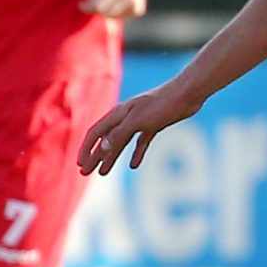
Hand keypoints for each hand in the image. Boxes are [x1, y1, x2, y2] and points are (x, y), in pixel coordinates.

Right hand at [80, 81, 201, 174]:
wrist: (187, 93)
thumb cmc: (162, 105)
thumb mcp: (138, 121)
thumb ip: (119, 134)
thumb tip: (102, 149)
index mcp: (118, 114)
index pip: (95, 133)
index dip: (86, 150)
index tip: (80, 165)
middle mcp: (125, 118)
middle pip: (106, 140)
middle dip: (94, 157)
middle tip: (85, 173)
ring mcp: (139, 121)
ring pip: (121, 143)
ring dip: (111, 157)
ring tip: (102, 172)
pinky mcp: (154, 125)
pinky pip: (140, 142)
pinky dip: (136, 153)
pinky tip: (134, 165)